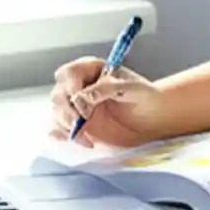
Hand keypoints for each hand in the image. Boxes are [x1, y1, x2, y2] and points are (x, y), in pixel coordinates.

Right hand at [48, 58, 167, 148]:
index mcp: (91, 70)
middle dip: (66, 110)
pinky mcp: (77, 124)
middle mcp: (80, 86)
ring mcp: (76, 106)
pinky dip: (62, 135)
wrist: (152, 118)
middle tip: (81, 122)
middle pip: (58, 93)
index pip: (69, 73)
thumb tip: (83, 97)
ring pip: (57, 112)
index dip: (71, 87)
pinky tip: (78, 139)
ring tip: (84, 135)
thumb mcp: (132, 87)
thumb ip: (107, 88)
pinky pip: (59, 128)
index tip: (83, 104)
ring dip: (65, 124)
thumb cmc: (145, 96)